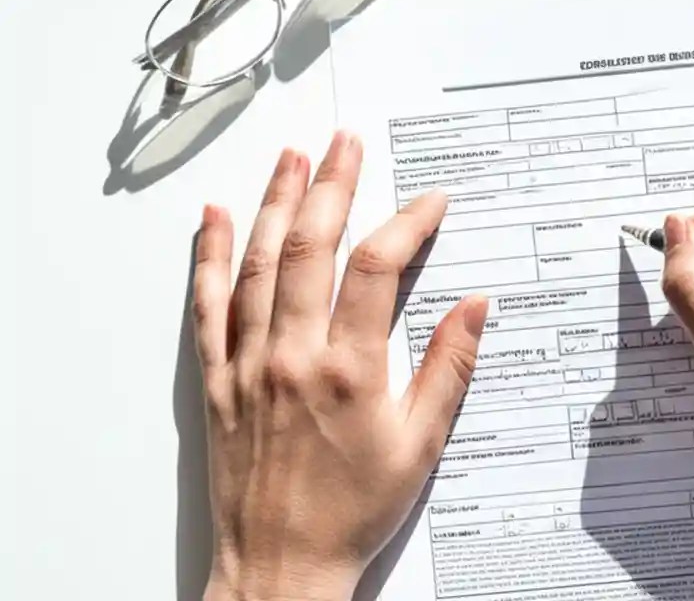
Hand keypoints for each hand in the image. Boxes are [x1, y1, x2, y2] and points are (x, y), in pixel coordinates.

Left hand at [192, 132, 486, 600]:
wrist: (280, 565)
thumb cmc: (353, 511)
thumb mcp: (420, 445)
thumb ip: (449, 370)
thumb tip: (476, 308)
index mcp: (348, 370)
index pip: (377, 269)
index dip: (407, 224)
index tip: (430, 202)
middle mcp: (292, 356)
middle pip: (309, 248)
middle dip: (331, 186)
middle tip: (346, 143)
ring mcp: (248, 364)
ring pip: (258, 264)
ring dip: (275, 203)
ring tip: (292, 158)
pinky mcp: (217, 380)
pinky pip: (208, 306)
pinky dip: (209, 257)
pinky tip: (214, 218)